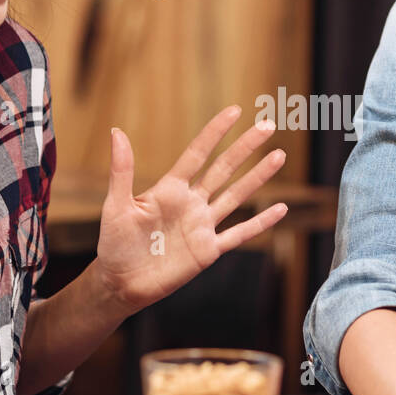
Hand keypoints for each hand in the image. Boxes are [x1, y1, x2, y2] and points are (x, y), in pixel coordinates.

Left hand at [90, 105, 287, 313]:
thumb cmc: (114, 244)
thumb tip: (117, 132)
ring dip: (258, 177)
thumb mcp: (116, 206)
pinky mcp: (208, 250)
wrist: (121, 283)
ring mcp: (202, 226)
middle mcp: (191, 203)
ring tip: (279, 156)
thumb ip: (122, 171)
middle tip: (268, 126)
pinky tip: (281, 209)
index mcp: (169, 189)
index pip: (198, 154)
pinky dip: (260, 223)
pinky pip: (239, 234)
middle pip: (224, 169)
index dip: (215, 133)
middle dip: (246, 148)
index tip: (235, 111)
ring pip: (237, 196)